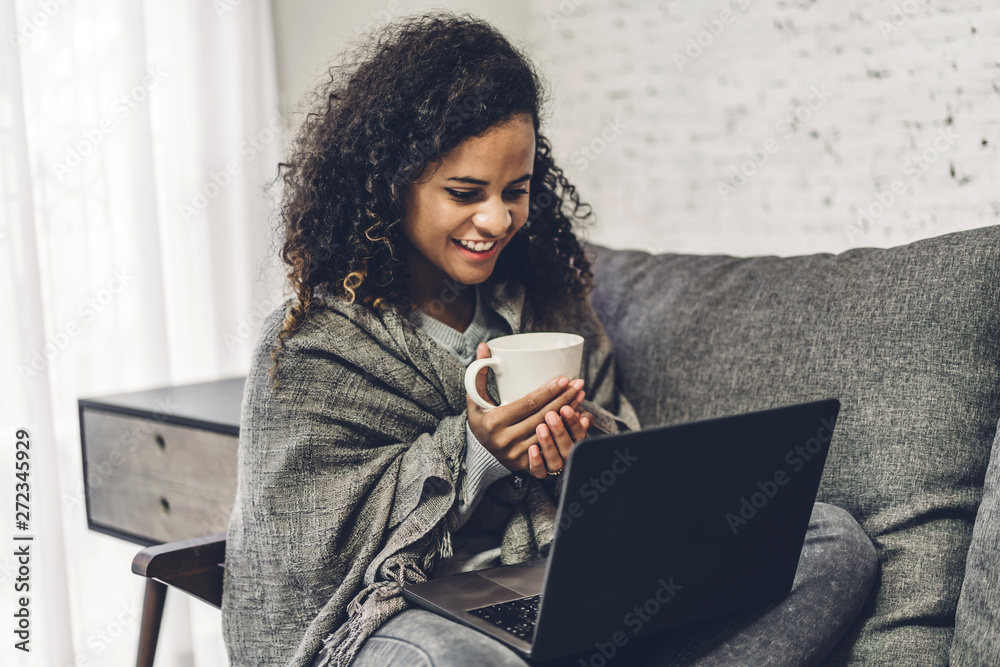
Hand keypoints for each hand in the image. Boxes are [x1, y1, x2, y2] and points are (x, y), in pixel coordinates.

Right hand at [466, 342, 593, 478]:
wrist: (479, 449)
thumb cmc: (481, 417)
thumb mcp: (476, 397)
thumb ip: (480, 371)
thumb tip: (484, 345)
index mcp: (493, 422)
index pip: (529, 404)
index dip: (549, 392)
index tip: (564, 379)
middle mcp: (505, 441)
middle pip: (543, 417)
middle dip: (565, 399)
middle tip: (578, 384)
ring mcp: (516, 455)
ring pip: (550, 433)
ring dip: (570, 415)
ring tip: (580, 397)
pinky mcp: (525, 465)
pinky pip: (551, 448)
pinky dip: (566, 433)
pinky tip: (577, 419)